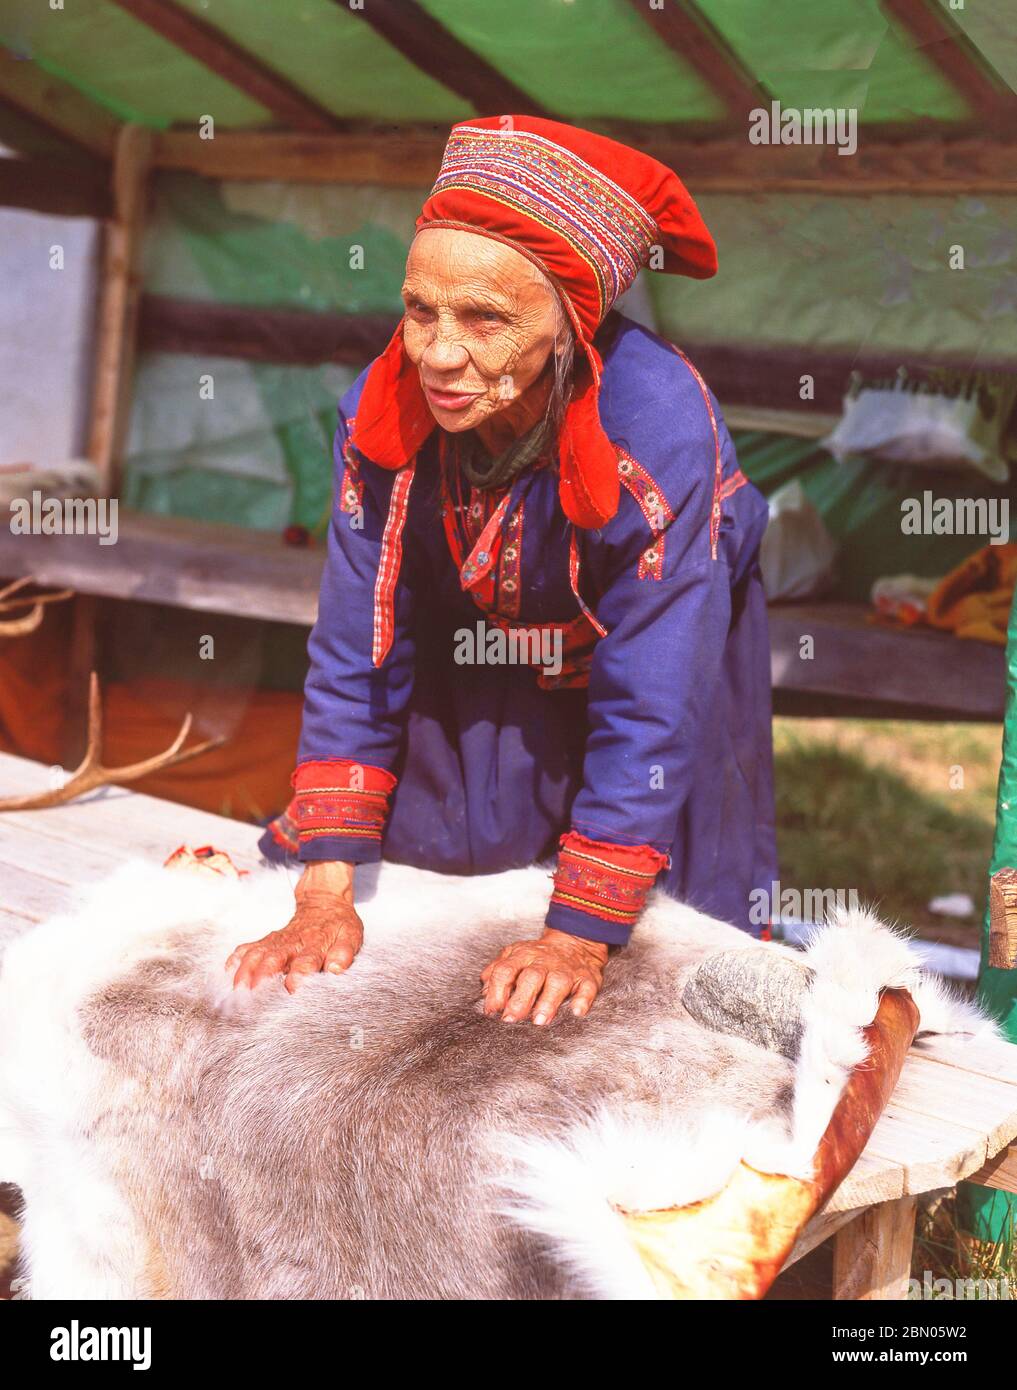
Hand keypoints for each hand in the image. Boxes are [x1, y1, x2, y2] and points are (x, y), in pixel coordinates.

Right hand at [226, 861, 361, 993]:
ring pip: (256, 955)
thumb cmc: (338, 925)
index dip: (299, 976)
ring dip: (244, 973)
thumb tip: (336, 969)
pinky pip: (247, 949)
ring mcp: (276, 941)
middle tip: (251, 999)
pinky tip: (227, 974)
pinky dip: (235, 960)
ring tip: (236, 993)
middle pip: (273, 960)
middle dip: (260, 979)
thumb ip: (344, 953)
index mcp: (315, 945)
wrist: (323, 903)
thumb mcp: (350, 937)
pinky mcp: (266, 941)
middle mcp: (292, 944)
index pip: (306, 962)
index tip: (292, 990)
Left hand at [480, 927, 608, 1024]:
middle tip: (511, 1020)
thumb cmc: (538, 957)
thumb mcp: (514, 957)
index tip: (491, 1012)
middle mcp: (544, 962)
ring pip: (557, 983)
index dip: (496, 992)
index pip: (505, 971)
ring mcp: (566, 970)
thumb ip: (496, 972)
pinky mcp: (587, 978)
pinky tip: (575, 1012)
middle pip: (530, 977)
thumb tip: (484, 993)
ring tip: (539, 1021)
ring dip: (548, 1002)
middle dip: (520, 999)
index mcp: (522, 956)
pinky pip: (586, 988)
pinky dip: (582, 1000)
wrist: (574, 942)